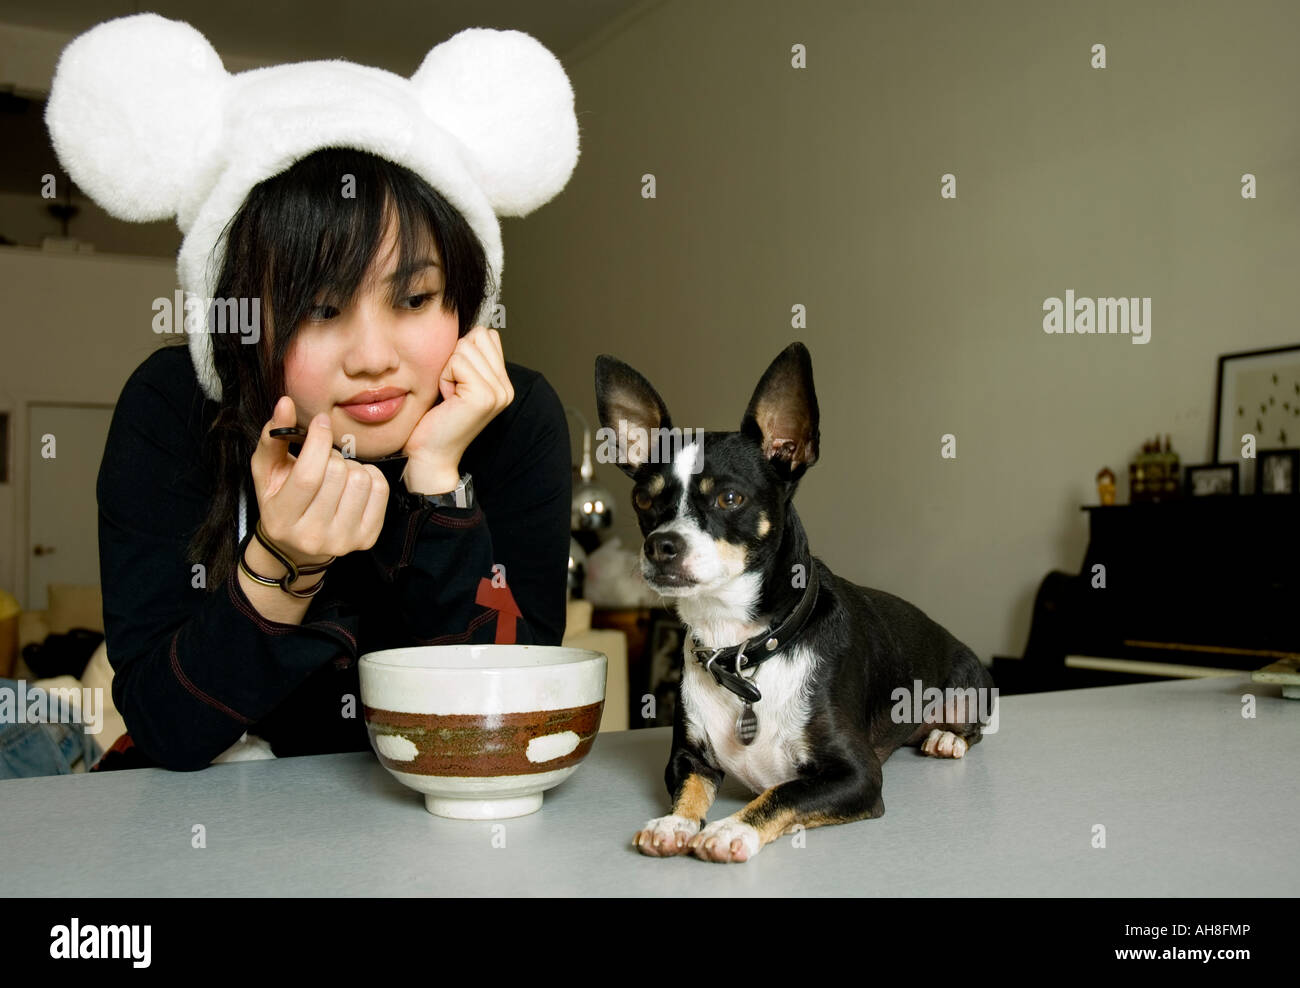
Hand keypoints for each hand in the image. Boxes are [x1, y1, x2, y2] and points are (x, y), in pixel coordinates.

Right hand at [250, 396, 390, 564]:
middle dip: (332, 455)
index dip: (318, 441)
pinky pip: (380, 489)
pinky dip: (370, 476)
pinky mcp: (366, 538)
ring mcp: (342, 541)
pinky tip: (354, 482)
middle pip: (337, 474)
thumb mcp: (267, 472)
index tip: (321, 422)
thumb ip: (272, 438)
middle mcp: (312, 536)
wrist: (298, 545)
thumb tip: (286, 404)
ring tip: (338, 473)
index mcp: (282, 519)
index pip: (309, 475)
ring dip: (351, 465)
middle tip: (324, 459)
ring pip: (360, 479)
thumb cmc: (281, 500)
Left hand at [402, 326, 513, 488]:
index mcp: (503, 382)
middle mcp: (506, 387)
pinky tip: (447, 399)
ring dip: (448, 368)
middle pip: (478, 336)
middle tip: (452, 389)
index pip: (487, 335)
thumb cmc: (436, 419)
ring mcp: (498, 392)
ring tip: (449, 395)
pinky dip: (444, 377)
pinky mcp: (484, 396)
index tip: (456, 381)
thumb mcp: (457, 381)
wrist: (431, 454)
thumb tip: (470, 328)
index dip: (463, 351)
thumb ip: (470, 358)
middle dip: (455, 358)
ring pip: (466, 347)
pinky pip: (457, 362)